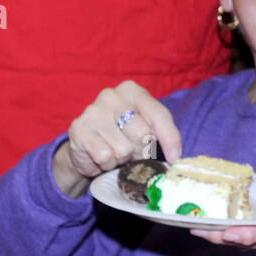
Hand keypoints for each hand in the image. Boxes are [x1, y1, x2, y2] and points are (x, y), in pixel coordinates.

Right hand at [52, 80, 181, 197]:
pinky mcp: (79, 130)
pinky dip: (105, 164)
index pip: (159, 115)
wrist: (84, 145)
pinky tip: (99, 156)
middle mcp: (111, 96)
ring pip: (123, 149)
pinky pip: (105, 157)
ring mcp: (93, 111)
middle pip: (142, 134)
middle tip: (132, 153)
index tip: (174, 158)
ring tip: (113, 152)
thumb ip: (161, 134)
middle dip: (141, 152)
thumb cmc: (120, 135)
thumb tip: (175, 157)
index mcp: (132, 91)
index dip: (170, 139)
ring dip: (121, 159)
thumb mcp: (144, 127)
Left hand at [190, 172, 255, 250]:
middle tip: (199, 230)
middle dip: (225, 237)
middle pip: (253, 242)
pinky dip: (233, 233)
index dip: (250, 234)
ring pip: (249, 242)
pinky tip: (216, 227)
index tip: (229, 233)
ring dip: (223, 237)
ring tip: (198, 229)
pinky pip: (252, 237)